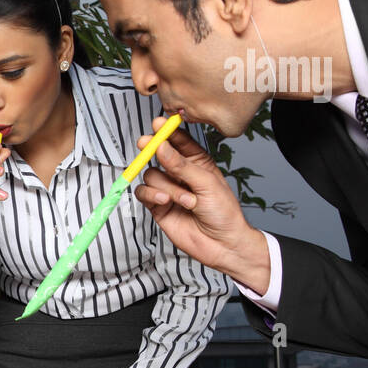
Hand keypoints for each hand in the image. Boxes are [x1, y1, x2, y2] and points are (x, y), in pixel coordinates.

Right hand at [131, 116, 270, 292]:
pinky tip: (164, 202)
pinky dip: (152, 196)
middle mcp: (179, 173)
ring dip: (167, 187)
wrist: (222, 244)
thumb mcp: (206, 183)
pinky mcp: (157, 206)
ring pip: (150, 174)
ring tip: (186, 201)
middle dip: (152, 149)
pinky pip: (143, 192)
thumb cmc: (223, 212)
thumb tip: (161, 146)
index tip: (158, 124)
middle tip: (145, 143)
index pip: (178, 140)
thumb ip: (180, 165)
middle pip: (157, 153)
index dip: (167, 131)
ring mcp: (167, 189)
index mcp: (196, 162)